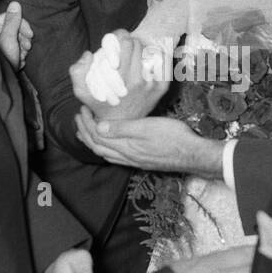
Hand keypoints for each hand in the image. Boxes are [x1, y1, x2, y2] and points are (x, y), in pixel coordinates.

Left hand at [0, 1, 31, 71]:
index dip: (22, 25)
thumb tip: (15, 3)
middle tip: (26, 48)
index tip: (29, 34)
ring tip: (20, 57)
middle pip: (16, 29)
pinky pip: (17, 49)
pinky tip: (18, 62)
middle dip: (23, 39)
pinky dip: (20, 55)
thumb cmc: (3, 59)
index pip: (12, 18)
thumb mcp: (9, 37)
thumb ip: (13, 20)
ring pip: (18, 39)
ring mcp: (1, 44)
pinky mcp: (6, 54)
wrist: (3, 81)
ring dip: (23, 49)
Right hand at [70, 31, 169, 121]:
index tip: (116, 41)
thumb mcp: (81, 92)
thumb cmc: (100, 105)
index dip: (120, 35)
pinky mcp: (162, 89)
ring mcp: (152, 84)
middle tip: (124, 48)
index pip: (126, 42)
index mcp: (120, 77)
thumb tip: (89, 54)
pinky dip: (157, 58)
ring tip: (134, 56)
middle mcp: (138, 80)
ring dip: (142, 50)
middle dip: (129, 43)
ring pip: (150, 52)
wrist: (119, 124)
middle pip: (138, 45)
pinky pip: (164, 63)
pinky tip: (148, 61)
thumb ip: (77, 71)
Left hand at [74, 107, 224, 176]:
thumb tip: (98, 128)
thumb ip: (122, 129)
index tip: (82, 110)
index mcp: (126, 147)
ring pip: (105, 154)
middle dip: (84, 133)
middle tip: (79, 119)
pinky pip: (115, 158)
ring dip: (93, 143)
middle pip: (97, 147)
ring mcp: (134, 161)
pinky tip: (109, 145)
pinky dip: (105, 150)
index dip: (86, 124)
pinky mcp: (141, 162)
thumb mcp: (147, 128)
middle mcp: (127, 157)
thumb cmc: (173, 137)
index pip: (97, 137)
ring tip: (85, 133)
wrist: (192, 154)